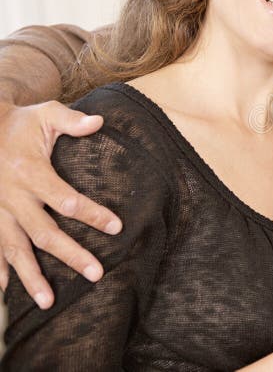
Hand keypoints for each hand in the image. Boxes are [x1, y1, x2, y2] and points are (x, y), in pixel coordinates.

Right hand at [0, 101, 121, 307]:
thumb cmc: (20, 123)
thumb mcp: (45, 114)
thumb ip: (71, 120)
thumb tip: (99, 121)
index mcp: (31, 173)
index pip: (66, 200)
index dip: (93, 214)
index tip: (117, 227)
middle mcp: (13, 197)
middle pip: (44, 233)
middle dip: (71, 255)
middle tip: (96, 273)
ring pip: (15, 249)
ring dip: (30, 277)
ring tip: (48, 302)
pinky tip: (5, 290)